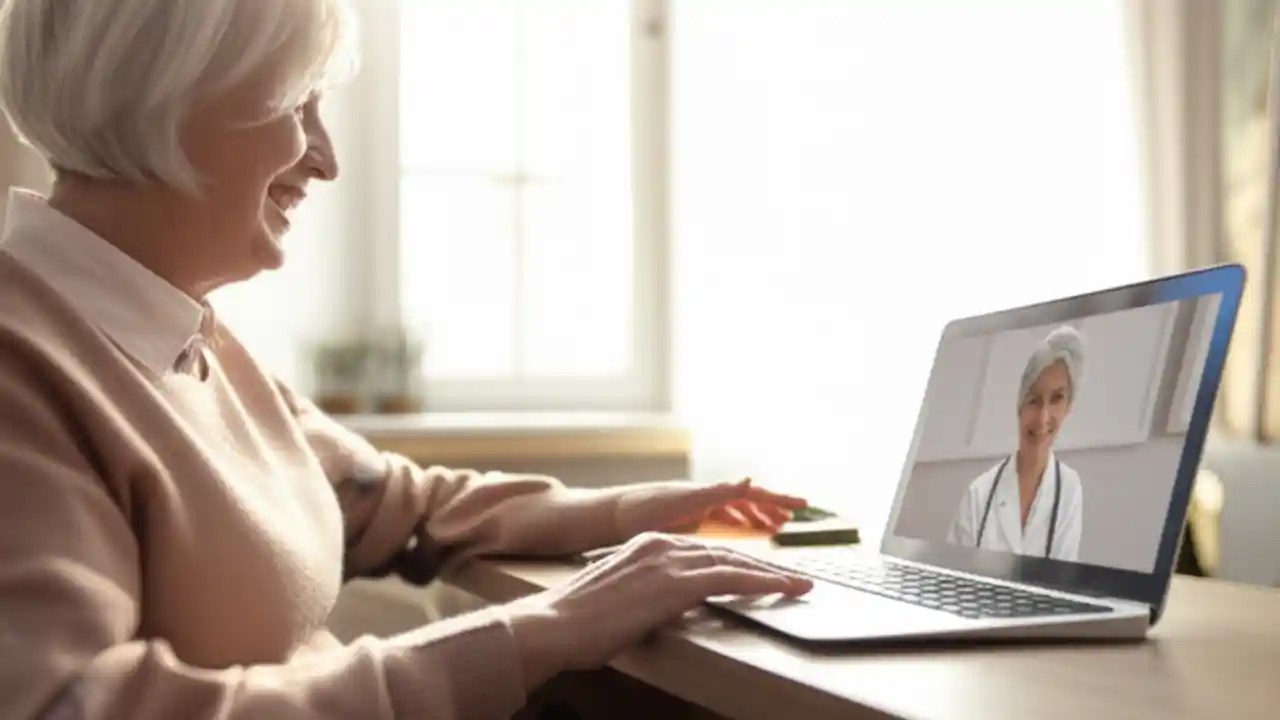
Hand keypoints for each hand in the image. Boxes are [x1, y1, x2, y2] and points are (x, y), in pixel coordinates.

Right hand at [505, 532, 811, 687]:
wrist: (554, 626)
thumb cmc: (578, 623)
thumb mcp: (620, 600)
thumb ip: (649, 595)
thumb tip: (668, 608)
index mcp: (646, 543)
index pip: (702, 551)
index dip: (734, 562)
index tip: (758, 572)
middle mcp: (661, 543)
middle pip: (724, 552)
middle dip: (761, 566)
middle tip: (791, 577)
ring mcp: (670, 559)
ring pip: (735, 562)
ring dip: (772, 575)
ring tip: (800, 585)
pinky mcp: (678, 581)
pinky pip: (734, 578)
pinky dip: (765, 582)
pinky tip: (787, 589)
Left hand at [617, 477, 807, 534]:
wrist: (603, 517)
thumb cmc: (637, 511)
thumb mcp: (680, 503)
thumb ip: (716, 493)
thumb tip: (751, 480)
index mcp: (705, 495)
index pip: (750, 495)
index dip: (777, 500)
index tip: (803, 505)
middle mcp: (701, 497)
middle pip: (744, 501)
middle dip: (770, 508)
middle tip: (794, 519)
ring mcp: (690, 508)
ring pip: (732, 512)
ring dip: (754, 517)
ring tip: (773, 527)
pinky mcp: (679, 521)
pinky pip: (716, 522)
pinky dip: (734, 526)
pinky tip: (738, 534)